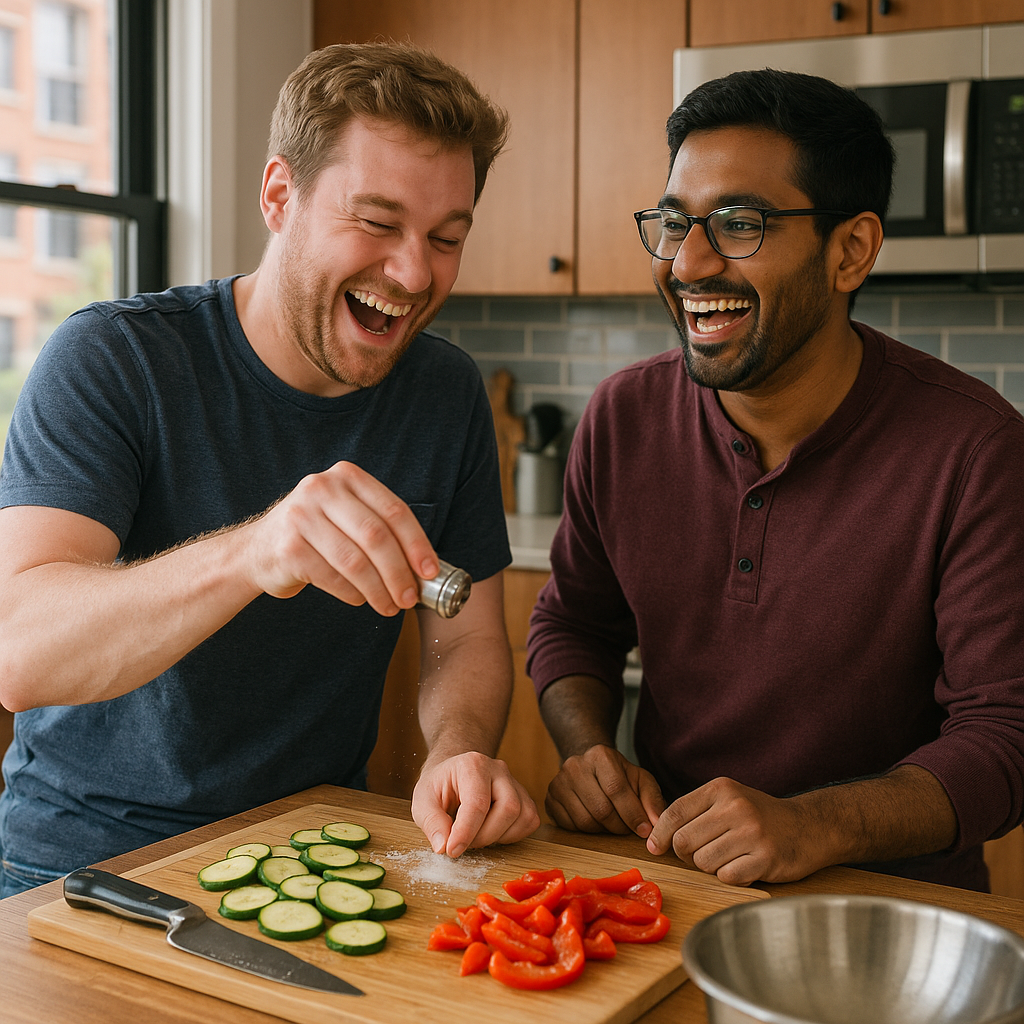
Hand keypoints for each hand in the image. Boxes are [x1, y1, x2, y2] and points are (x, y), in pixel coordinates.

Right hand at [242, 461, 437, 615]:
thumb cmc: (316, 537)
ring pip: (356, 560)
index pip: (393, 510)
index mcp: (347, 476)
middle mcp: (322, 488)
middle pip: (376, 536)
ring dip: (378, 589)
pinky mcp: (288, 547)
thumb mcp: (347, 518)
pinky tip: (360, 599)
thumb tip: (426, 569)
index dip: (417, 543)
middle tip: (410, 598)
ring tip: (390, 606)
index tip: (430, 571)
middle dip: (399, 572)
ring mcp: (301, 516)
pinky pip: (333, 577)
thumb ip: (381, 531)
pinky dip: (353, 593)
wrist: (257, 551)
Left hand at [412, 751, 539, 857]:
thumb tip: (443, 846)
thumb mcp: (422, 801)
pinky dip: (512, 836)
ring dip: (498, 837)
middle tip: (462, 842)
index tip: (452, 850)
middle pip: (508, 808)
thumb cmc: (439, 786)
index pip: (478, 802)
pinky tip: (491, 832)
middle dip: (484, 836)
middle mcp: (498, 769)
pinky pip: (529, 822)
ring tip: (475, 836)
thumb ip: (431, 822)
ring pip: (523, 816)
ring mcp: (514, 782)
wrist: (454, 775)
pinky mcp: (524, 797)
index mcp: (472, 764)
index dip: (466, 832)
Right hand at [545, 744, 665, 838]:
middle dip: (619, 826)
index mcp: (600, 755)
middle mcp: (575, 765)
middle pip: (601, 809)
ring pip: (585, 821)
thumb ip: (652, 799)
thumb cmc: (618, 775)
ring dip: (603, 830)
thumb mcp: (640, 780)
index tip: (644, 831)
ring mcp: (558, 782)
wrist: (588, 767)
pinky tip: (594, 821)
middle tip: (627, 829)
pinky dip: (585, 831)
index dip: (632, 814)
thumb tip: (657, 824)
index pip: (616, 790)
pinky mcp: (549, 799)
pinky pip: (569, 827)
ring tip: (611, 824)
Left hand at [645, 777, 822, 884]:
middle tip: (702, 853)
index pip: (675, 812)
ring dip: (710, 866)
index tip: (656, 846)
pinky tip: (743, 866)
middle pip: (684, 841)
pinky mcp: (765, 858)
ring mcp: (751, 832)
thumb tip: (655, 837)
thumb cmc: (759, 817)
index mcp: (721, 789)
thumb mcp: (727, 800)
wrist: (808, 827)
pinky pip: (726, 877)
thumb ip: (694, 812)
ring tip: (728, 857)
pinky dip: (729, 877)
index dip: (660, 833)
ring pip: (703, 862)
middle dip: (687, 854)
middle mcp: (735, 807)